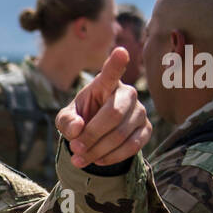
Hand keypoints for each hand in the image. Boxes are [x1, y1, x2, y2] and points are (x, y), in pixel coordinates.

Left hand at [55, 47, 151, 167]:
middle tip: (75, 149)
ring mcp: (140, 111)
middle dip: (91, 136)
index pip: (112, 71)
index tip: (120, 52)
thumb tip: (78, 129)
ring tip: (79, 160)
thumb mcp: (66, 119)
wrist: (95, 135)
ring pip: (121, 135)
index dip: (116, 62)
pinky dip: (112, 157)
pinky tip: (98, 160)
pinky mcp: (146, 130)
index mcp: (105, 84)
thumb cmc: (81, 119)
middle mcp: (127, 94)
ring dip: (98, 151)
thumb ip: (66, 122)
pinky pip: (132, 147)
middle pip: (113, 115)